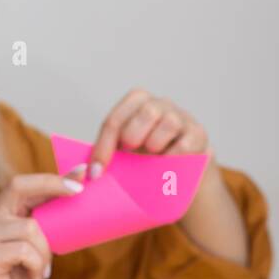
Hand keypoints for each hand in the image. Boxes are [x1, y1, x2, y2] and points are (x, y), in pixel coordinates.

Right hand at [0, 171, 80, 278]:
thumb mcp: (36, 247)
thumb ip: (45, 225)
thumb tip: (76, 195)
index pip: (21, 184)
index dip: (50, 177)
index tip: (79, 174)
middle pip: (20, 189)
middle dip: (53, 187)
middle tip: (79, 193)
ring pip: (31, 229)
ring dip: (45, 252)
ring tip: (41, 269)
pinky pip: (25, 251)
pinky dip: (37, 266)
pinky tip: (31, 277)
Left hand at [88, 88, 211, 178]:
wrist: (179, 171)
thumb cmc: (145, 159)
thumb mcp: (123, 156)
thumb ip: (103, 160)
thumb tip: (81, 174)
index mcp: (135, 104)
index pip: (115, 120)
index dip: (103, 148)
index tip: (96, 172)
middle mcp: (159, 104)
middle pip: (145, 112)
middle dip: (133, 137)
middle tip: (131, 154)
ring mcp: (181, 117)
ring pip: (168, 123)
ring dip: (155, 145)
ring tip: (152, 159)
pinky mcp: (198, 134)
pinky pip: (185, 144)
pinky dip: (173, 158)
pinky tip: (167, 166)